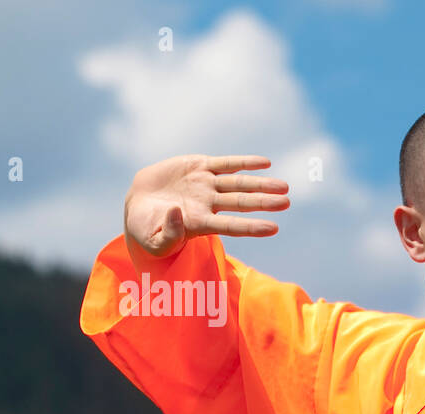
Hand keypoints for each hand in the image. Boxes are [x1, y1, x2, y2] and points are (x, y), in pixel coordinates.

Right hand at [123, 154, 289, 258]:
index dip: (251, 227)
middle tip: (287, 201)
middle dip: (264, 201)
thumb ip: (168, 234)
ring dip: (261, 184)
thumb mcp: (152, 240)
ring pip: (237, 183)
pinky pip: (226, 164)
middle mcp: (208, 204)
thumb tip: (177, 214)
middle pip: (241, 203)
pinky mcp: (199, 166)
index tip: (273, 228)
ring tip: (284, 187)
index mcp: (200, 224)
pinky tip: (266, 163)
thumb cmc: (146, 228)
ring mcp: (206, 185)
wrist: (137, 203)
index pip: (231, 227)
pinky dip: (244, 162)